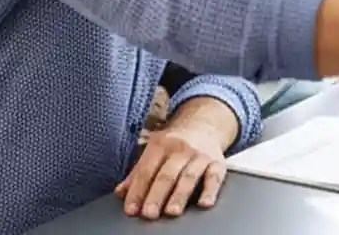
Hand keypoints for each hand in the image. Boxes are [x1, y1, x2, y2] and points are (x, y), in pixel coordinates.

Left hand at [115, 99, 232, 219]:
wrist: (204, 125)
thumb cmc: (175, 143)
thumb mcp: (154, 151)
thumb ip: (138, 172)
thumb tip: (120, 193)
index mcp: (160, 145)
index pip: (146, 171)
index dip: (137, 191)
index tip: (131, 210)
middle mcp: (181, 148)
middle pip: (167, 174)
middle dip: (156, 195)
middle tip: (149, 213)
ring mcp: (200, 155)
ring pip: (189, 177)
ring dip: (179, 195)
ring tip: (171, 212)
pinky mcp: (218, 162)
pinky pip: (215, 177)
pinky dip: (210, 191)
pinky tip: (204, 203)